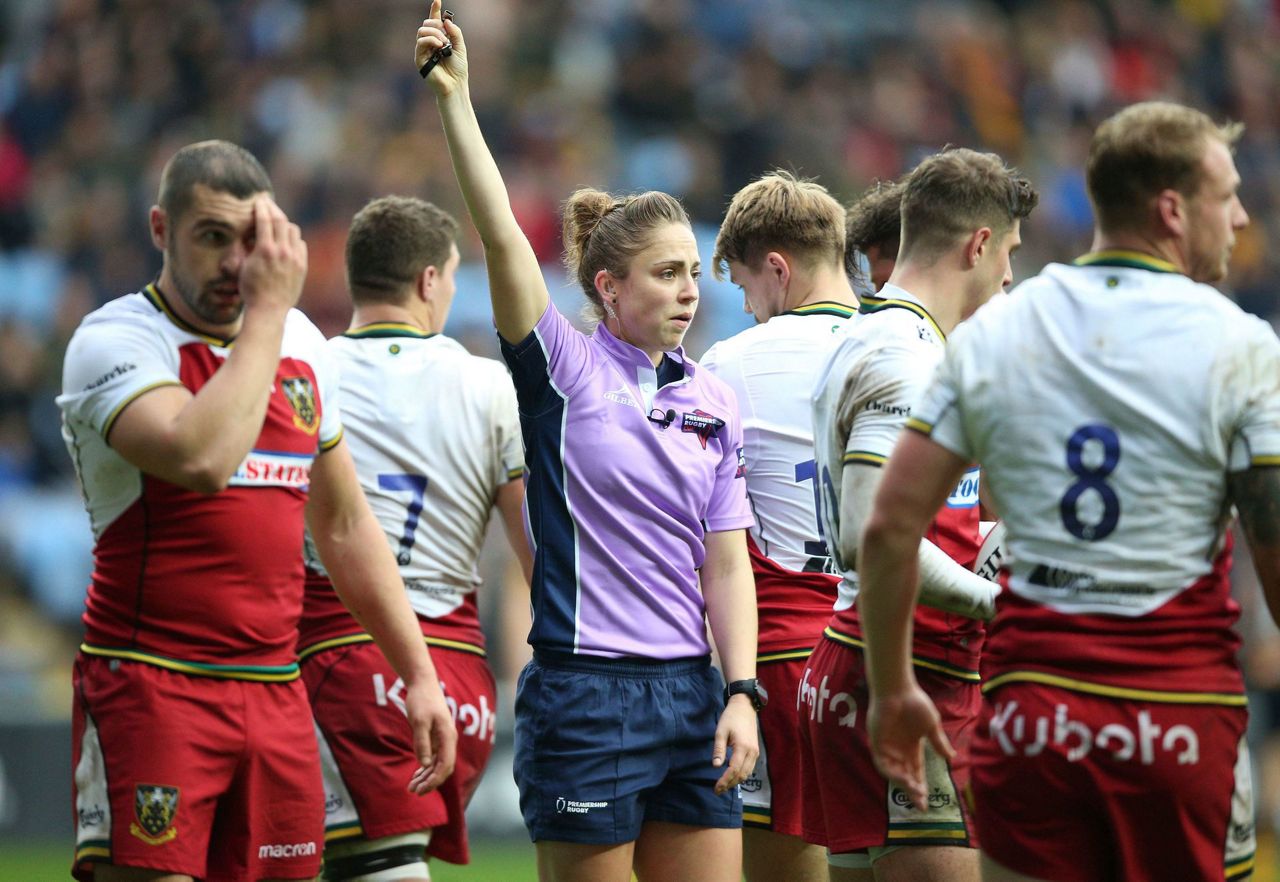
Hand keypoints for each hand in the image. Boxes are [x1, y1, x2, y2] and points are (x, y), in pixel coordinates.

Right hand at [239, 196, 305, 316]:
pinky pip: (301, 244)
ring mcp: (295, 258)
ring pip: (293, 230)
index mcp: (265, 250)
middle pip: (281, 220)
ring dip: (284, 223)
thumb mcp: (241, 267)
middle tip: (268, 203)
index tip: (259, 200)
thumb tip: (246, 236)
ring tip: (277, 222)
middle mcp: (282, 251)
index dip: (262, 207)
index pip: (265, 220)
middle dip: (273, 209)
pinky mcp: (302, 265)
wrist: (269, 309)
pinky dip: (293, 238)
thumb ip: (244, 249)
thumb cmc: (251, 289)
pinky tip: (287, 239)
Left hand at [403, 679, 457, 794]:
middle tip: (414, 791)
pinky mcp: (436, 737)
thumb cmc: (421, 700)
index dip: (434, 780)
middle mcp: (448, 740)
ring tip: (412, 787)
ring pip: (438, 764)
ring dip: (426, 777)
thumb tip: (425, 764)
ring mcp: (443, 739)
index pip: (445, 765)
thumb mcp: (419, 721)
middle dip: (430, 782)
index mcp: (448, 736)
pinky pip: (434, 757)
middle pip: (443, 768)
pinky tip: (416, 775)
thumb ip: (422, 743)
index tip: (421, 789)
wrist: (423, 683)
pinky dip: (425, 768)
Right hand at [416, 0, 467, 96]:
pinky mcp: (419, 58)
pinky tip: (439, 45)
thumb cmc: (458, 69)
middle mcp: (430, 43)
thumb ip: (455, 33)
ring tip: (444, 43)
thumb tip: (446, 21)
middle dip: (436, 25)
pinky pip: (421, 42)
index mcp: (439, 39)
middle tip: (446, 35)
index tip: (437, 0)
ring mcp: (423, 50)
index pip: (435, 22)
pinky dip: (431, 40)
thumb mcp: (460, 47)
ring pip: (422, 31)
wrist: (455, 85)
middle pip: (426, 24)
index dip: (435, 10)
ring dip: (435, 33)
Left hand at [712, 694, 759, 794]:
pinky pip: (749, 768)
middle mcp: (751, 752)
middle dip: (729, 784)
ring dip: (735, 781)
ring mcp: (755, 752)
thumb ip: (719, 750)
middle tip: (717, 790)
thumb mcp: (721, 732)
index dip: (725, 781)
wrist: (745, 707)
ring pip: (747, 773)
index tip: (716, 788)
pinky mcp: (755, 751)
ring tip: (723, 785)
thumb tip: (715, 766)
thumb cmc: (730, 718)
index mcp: (742, 747)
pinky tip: (732, 776)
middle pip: (741, 775)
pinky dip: (741, 775)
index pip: (733, 770)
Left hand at [867, 684, 953, 809]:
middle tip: (920, 805)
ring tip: (915, 790)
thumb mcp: (931, 726)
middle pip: (906, 777)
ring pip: (894, 773)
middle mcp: (899, 751)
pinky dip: (892, 772)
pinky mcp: (876, 743)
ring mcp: (887, 748)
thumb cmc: (915, 703)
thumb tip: (952, 758)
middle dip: (913, 792)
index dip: (921, 788)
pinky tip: (902, 778)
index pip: (916, 773)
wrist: (898, 690)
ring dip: (904, 784)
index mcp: (912, 748)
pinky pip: (882, 763)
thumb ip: (939, 743)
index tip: (926, 804)